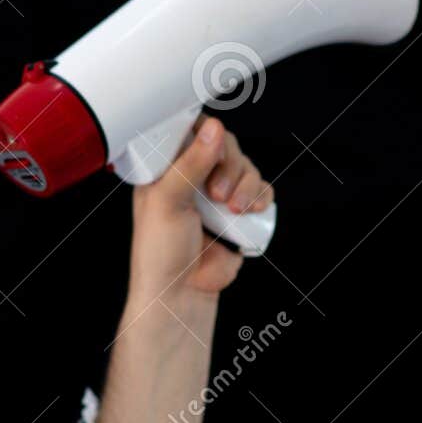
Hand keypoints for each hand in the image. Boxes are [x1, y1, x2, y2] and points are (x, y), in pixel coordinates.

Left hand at [126, 115, 272, 304]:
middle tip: (215, 192)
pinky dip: (261, 196)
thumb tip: (212, 129)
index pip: (188, 131)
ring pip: (246, 166)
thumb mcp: (167, 201)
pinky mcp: (239, 212)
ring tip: (231, 208)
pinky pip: (261, 191)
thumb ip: (190, 164)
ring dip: (245, 183)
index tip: (211, 142)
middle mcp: (194, 177)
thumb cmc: (160, 251)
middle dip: (228, 164)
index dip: (204, 131)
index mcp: (166, 169)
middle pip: (225, 145)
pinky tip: (249, 210)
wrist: (182, 293)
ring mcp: (218, 193)